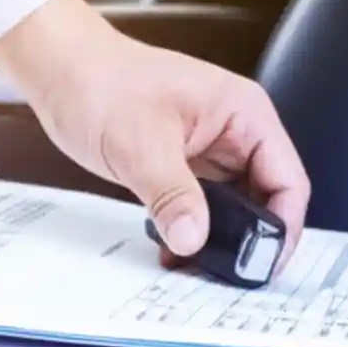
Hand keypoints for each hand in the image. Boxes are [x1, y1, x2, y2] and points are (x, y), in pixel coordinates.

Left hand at [0, 0, 309, 266]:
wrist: (59, 71)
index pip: (287, 180)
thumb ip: (172, 194)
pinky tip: (174, 249)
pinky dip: (192, 228)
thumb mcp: (139, 145)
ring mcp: (209, 147)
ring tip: (197, 267)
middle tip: (228, 275)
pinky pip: (202, 203)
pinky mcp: (182, 162)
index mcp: (243, 113)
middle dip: (249, 240)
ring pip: (233, 205)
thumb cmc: (99, 83)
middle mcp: (234, 130)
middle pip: (265, 198)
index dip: (281, 228)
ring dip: (218, 238)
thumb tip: (194, 238)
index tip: (261, 265)